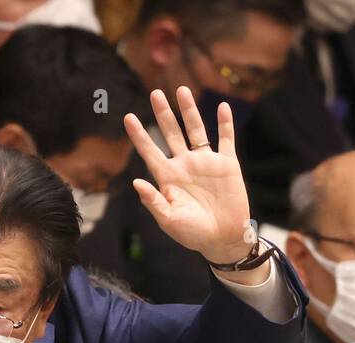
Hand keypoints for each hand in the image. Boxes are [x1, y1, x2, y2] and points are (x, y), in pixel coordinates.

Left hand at [123, 87, 257, 276]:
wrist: (223, 239)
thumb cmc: (193, 234)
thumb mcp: (169, 220)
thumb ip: (154, 201)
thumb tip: (136, 182)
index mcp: (168, 178)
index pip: (150, 151)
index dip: (139, 135)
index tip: (127, 117)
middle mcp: (185, 166)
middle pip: (171, 133)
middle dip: (163, 113)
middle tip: (155, 93)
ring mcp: (206, 163)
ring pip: (196, 130)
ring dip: (190, 110)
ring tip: (182, 90)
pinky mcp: (227, 165)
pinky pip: (226, 139)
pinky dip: (225, 123)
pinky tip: (222, 107)